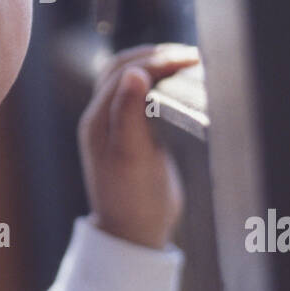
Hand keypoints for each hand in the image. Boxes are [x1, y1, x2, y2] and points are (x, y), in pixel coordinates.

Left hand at [77, 44, 199, 249]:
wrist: (134, 233)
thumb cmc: (135, 200)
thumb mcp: (133, 156)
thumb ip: (130, 113)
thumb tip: (135, 71)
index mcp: (97, 119)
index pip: (123, 72)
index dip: (155, 60)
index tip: (189, 59)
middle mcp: (102, 118)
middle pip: (123, 69)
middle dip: (156, 56)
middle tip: (192, 56)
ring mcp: (115, 125)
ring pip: (131, 79)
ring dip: (156, 66)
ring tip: (188, 63)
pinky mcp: (132, 134)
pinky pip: (140, 96)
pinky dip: (159, 83)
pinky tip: (180, 83)